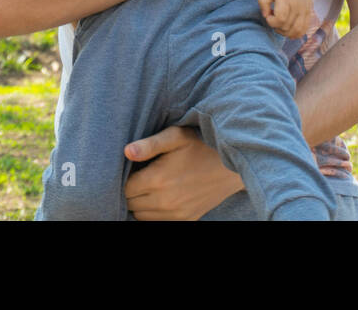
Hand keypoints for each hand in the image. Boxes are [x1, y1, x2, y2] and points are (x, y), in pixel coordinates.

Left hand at [123, 126, 243, 220]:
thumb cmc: (201, 145)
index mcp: (158, 179)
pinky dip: (153, 212)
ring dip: (141, 203)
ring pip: (141, 216)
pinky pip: (157, 221)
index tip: (136, 168)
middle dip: (132, 190)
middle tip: (143, 175)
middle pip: (131, 203)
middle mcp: (165, 201)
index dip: (127, 177)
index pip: (125, 188)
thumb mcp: (176, 136)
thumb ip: (150, 144)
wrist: (232, 164)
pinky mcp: (186, 220)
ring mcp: (176, 214)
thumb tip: (127, 152)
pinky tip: (161, 196)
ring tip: (151, 185)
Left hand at [259, 0, 318, 37]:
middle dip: (277, 27)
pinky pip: (305, 28)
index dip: (272, 22)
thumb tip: (266, 16)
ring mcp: (305, 9)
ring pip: (297, 30)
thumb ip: (263, 3)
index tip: (269, 16)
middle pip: (287, 26)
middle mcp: (297, 4)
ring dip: (286, 33)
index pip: (280, 19)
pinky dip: (297, 33)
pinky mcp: (309, 11)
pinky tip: (290, 30)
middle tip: (273, 19)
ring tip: (281, 26)